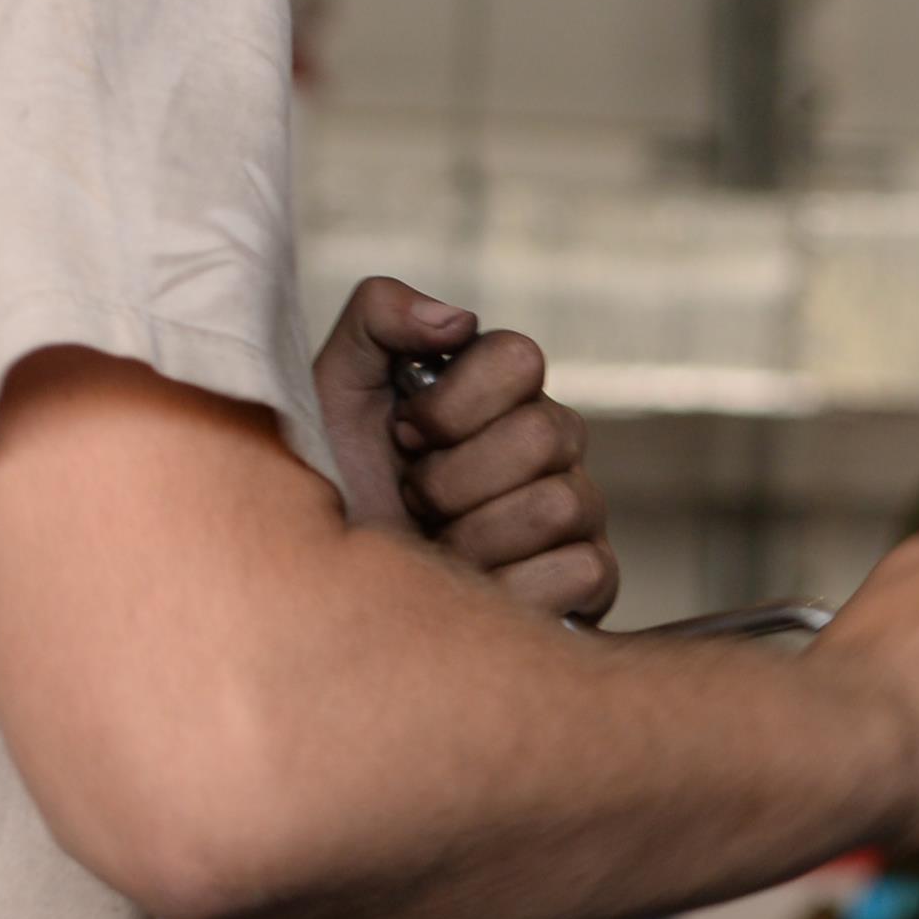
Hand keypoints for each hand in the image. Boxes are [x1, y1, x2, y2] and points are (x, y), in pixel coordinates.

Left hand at [311, 275, 616, 624]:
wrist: (326, 602)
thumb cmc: (330, 496)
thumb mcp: (330, 392)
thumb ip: (378, 317)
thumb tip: (458, 321)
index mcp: (495, 395)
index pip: (520, 357)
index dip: (453, 402)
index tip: (401, 433)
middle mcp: (548, 446)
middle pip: (544, 433)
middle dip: (452, 479)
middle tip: (412, 499)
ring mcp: (577, 512)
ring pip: (559, 505)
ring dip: (474, 539)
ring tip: (435, 551)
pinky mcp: (592, 581)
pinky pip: (583, 570)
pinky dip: (512, 589)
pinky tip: (474, 594)